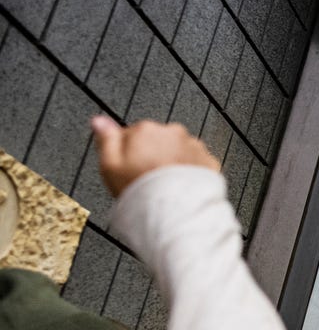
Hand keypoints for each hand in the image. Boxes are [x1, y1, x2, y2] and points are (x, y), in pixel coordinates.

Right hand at [91, 116, 218, 196]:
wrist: (176, 209)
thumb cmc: (143, 189)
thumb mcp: (110, 165)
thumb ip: (106, 139)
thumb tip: (99, 121)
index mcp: (145, 130)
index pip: (132, 134)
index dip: (129, 153)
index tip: (129, 166)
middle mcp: (172, 133)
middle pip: (158, 141)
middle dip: (153, 155)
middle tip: (147, 177)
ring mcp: (193, 145)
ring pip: (179, 151)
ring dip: (173, 162)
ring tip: (165, 184)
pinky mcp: (208, 160)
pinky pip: (197, 162)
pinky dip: (190, 171)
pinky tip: (181, 185)